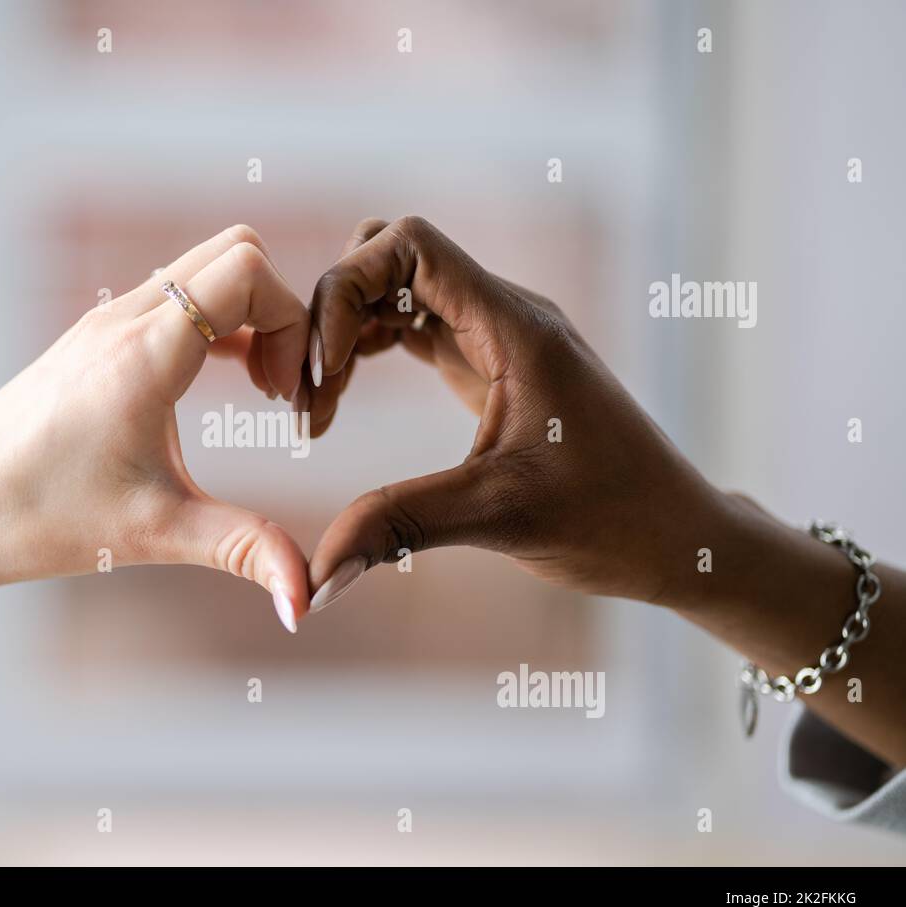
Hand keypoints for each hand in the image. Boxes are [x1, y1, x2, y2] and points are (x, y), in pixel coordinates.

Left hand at [0, 225, 312, 666]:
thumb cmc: (40, 520)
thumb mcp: (158, 533)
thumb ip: (246, 553)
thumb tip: (307, 601)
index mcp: (144, 354)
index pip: (248, 271)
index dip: (292, 321)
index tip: (288, 397)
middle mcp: (122, 321)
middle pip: (234, 251)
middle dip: (279, 310)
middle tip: (281, 388)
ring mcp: (101, 323)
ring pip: (201, 269)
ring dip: (245, 315)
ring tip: (257, 390)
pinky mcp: (90, 340)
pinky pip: (170, 298)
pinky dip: (212, 323)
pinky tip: (216, 385)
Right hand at [303, 216, 727, 611]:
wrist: (678, 538)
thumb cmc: (614, 521)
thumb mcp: (498, 519)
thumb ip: (399, 530)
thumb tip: (315, 581)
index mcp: (515, 329)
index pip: (409, 246)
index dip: (347, 291)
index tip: (323, 372)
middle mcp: (504, 317)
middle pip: (390, 255)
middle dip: (333, 312)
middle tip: (308, 395)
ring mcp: (496, 338)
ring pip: (395, 290)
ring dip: (344, 334)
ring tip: (316, 407)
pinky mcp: (488, 366)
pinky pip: (411, 327)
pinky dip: (366, 352)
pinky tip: (340, 401)